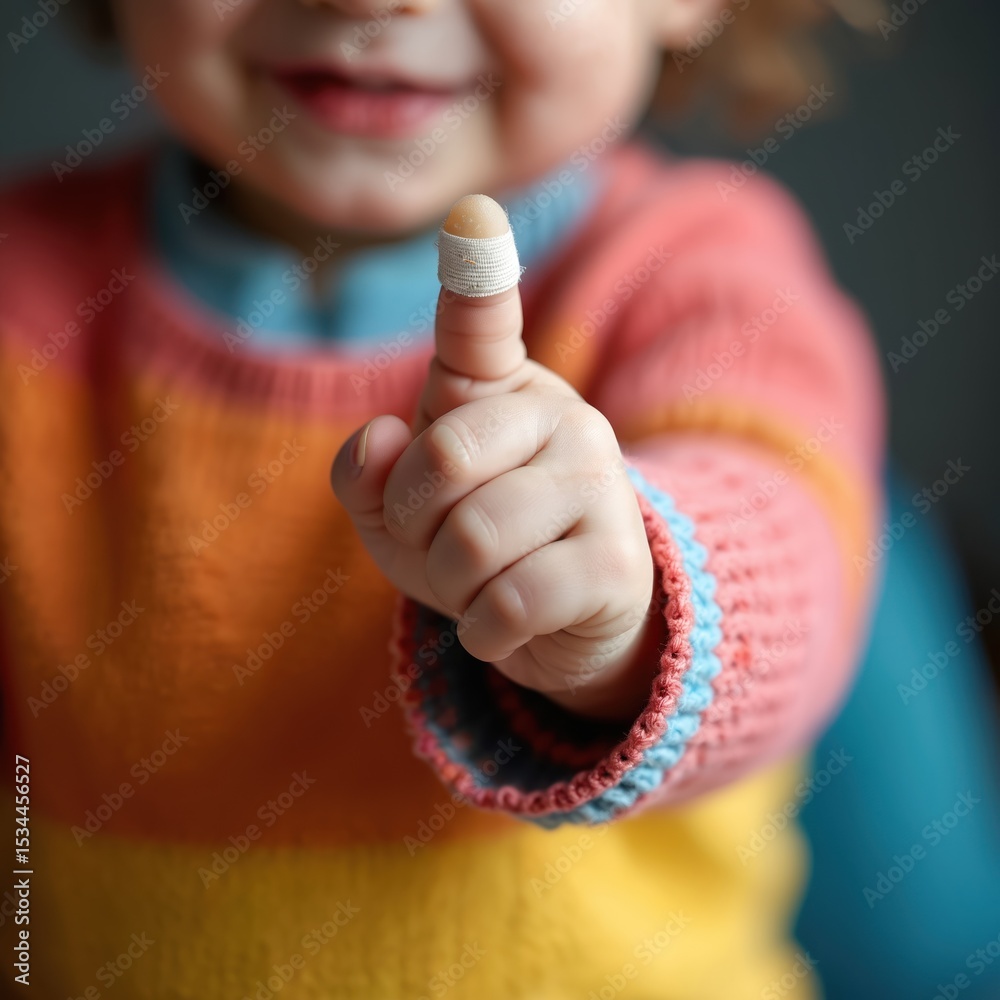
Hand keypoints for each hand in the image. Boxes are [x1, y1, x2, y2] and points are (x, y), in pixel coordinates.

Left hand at [331, 196, 657, 719]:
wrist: (566, 618)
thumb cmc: (474, 547)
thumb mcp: (399, 515)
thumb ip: (368, 475)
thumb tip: (380, 441)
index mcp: (497, 389)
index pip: (481, 322)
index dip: (475, 273)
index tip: (474, 212)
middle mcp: (558, 417)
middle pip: (441, 461)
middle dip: (413, 528)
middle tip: (442, 546)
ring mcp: (598, 484)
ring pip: (471, 540)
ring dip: (450, 586)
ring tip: (479, 584)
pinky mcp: (618, 560)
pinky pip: (509, 601)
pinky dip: (483, 630)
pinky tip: (505, 623)